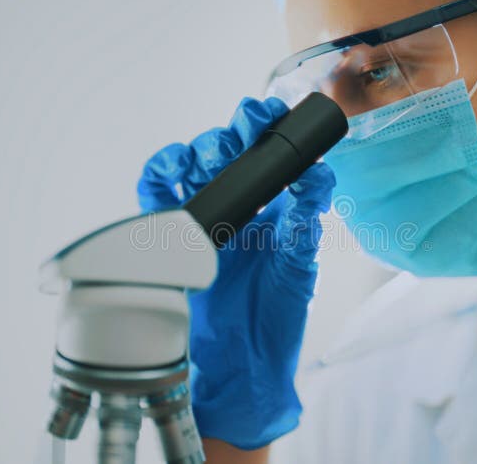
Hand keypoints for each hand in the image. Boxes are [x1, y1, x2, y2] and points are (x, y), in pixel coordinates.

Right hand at [137, 97, 335, 449]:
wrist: (241, 363)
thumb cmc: (277, 317)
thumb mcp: (300, 267)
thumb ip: (306, 222)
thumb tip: (318, 174)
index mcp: (274, 208)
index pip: (270, 153)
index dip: (269, 127)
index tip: (275, 114)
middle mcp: (239, 207)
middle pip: (229, 149)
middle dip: (234, 131)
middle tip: (243, 132)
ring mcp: (203, 216)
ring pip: (193, 163)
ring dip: (200, 149)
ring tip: (210, 160)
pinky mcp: (172, 233)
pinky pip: (158, 191)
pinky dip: (160, 171)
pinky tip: (173, 168)